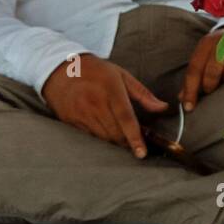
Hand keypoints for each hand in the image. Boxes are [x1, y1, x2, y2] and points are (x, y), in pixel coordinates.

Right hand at [42, 53, 169, 157]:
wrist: (61, 69)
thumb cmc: (96, 71)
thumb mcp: (122, 76)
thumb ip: (143, 94)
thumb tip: (163, 107)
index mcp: (111, 90)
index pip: (126, 119)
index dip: (135, 138)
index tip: (142, 153)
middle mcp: (95, 103)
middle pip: (115, 133)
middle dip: (128, 142)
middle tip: (137, 142)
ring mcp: (81, 113)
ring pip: (103, 137)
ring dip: (115, 141)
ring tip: (123, 136)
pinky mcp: (71, 121)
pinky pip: (90, 136)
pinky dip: (101, 138)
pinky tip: (106, 131)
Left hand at [178, 25, 223, 111]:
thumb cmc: (222, 49)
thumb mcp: (206, 57)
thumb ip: (195, 76)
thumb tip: (182, 98)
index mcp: (206, 43)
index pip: (194, 69)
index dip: (190, 90)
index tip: (189, 107)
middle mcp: (221, 41)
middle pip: (212, 72)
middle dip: (210, 86)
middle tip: (212, 90)